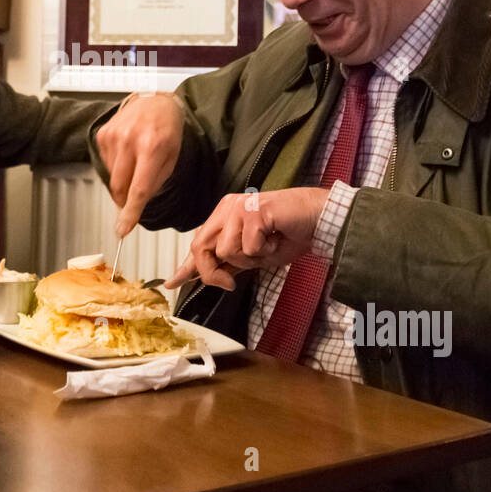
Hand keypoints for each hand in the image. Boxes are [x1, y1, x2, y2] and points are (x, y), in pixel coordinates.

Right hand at [95, 92, 184, 236]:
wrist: (154, 100)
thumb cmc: (167, 128)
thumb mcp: (172, 157)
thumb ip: (155, 182)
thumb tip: (136, 204)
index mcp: (152, 147)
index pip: (138, 189)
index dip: (130, 213)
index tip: (122, 229)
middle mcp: (130, 140)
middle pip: (119, 187)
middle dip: (124, 200)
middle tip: (132, 199)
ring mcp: (113, 136)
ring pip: (112, 177)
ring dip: (122, 179)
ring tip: (136, 161)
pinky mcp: (103, 134)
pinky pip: (106, 164)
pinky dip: (116, 166)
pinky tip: (127, 152)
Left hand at [167, 187, 330, 290]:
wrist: (318, 219)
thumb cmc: (290, 234)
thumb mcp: (256, 256)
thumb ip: (232, 263)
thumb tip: (214, 278)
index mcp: (225, 215)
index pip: (200, 244)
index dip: (186, 266)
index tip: (172, 282)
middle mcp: (227, 208)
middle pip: (202, 247)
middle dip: (213, 272)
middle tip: (229, 284)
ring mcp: (239, 207)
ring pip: (226, 251)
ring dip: (249, 259)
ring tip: (268, 246)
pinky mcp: (252, 211)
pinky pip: (247, 247)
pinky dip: (264, 251)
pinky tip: (276, 238)